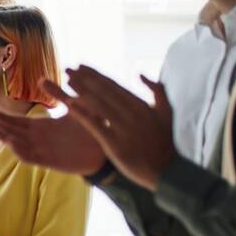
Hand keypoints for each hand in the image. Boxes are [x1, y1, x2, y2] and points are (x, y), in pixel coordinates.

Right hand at [0, 99, 105, 175]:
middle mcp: (39, 138)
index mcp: (43, 126)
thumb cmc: (92, 128)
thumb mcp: (74, 106)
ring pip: (17, 144)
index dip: (2, 116)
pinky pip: (30, 157)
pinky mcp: (50, 161)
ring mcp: (43, 150)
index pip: (17, 121)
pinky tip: (11, 141)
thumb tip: (42, 79)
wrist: (106, 148)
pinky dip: (19, 150)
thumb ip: (59, 93)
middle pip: (12, 131)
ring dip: (4, 137)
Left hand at [57, 67, 176, 189]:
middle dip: (85, 79)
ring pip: (99, 105)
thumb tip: (140, 73)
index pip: (114, 85)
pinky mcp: (115, 144)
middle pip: (104, 91)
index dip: (96, 75)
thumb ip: (157, 90)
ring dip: (82, 91)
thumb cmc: (164, 141)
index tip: (81, 66)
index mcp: (141, 105)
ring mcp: (124, 128)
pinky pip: (96, 126)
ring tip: (68, 81)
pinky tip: (69, 106)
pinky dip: (83, 115)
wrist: (167, 170)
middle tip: (68, 69)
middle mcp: (132, 113)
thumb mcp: (166, 112)